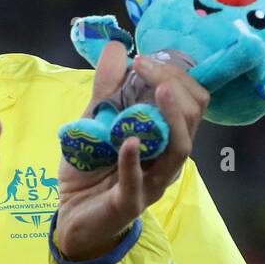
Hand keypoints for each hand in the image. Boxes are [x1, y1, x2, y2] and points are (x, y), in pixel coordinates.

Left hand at [53, 42, 208, 261]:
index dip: (177, 72)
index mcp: (166, 136)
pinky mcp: (129, 203)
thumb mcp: (95, 121)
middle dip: (175, 83)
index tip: (145, 57)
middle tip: (145, 65)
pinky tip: (129, 140)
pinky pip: (139, 182)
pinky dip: (133, 160)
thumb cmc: (90, 170)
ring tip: (161, 88)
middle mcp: (167, 158)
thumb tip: (118, 47)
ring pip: (180, 149)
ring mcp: (152, 182)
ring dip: (172, 116)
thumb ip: (107, 88)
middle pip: (194, 116)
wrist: (70, 217)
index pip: (193, 99)